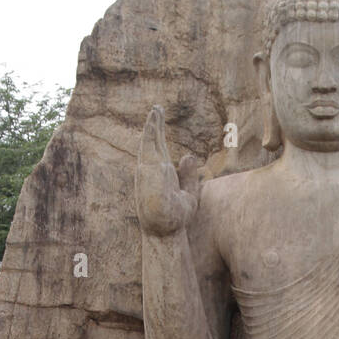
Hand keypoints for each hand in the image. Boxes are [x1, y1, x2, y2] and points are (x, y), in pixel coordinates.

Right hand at [136, 105, 199, 236]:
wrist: (165, 231)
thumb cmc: (174, 218)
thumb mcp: (188, 195)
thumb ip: (189, 175)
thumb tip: (188, 155)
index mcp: (160, 175)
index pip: (159, 151)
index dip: (159, 136)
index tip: (159, 121)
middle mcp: (152, 170)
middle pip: (153, 143)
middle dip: (155, 126)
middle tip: (157, 108)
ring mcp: (149, 170)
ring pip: (150, 142)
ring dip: (152, 124)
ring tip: (156, 109)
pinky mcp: (149, 170)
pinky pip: (150, 147)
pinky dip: (151, 132)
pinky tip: (154, 120)